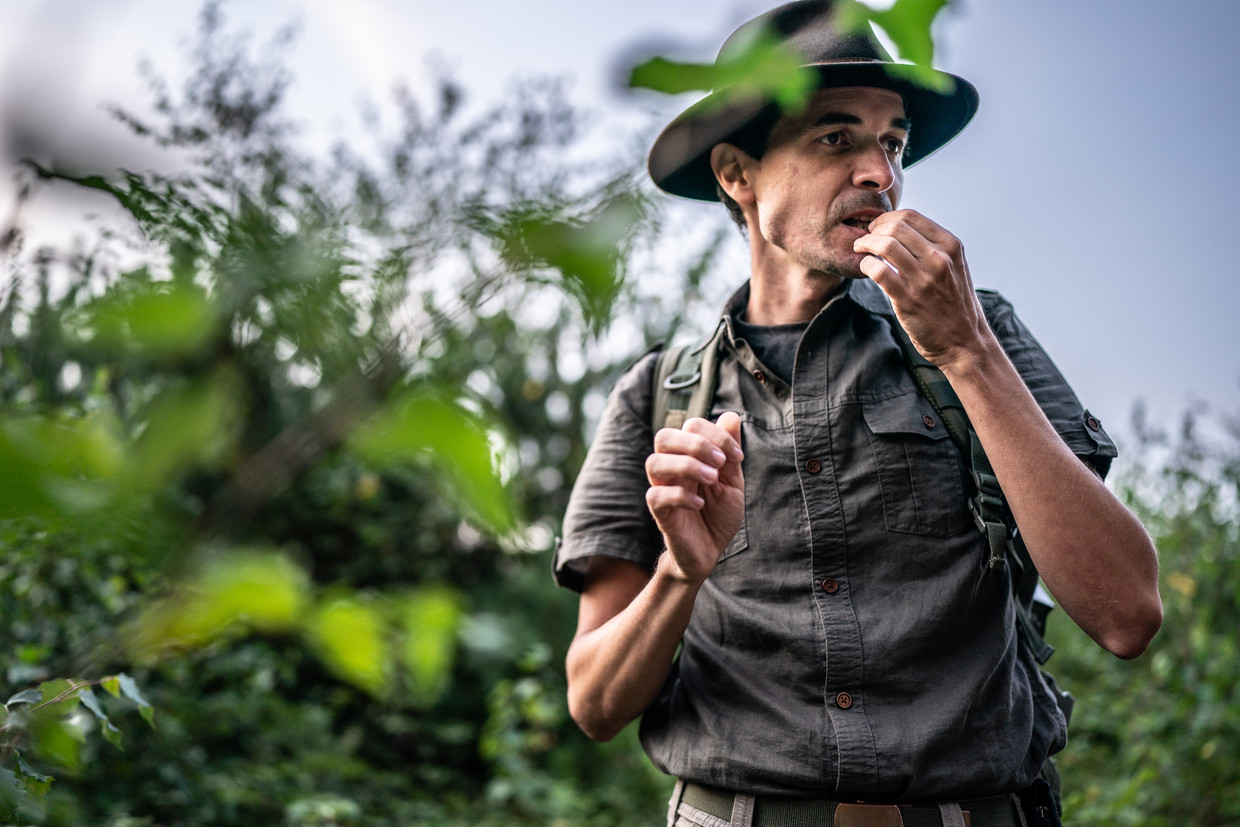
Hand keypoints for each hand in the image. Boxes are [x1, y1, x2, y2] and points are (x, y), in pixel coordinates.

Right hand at [644, 412, 744, 583]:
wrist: (710, 550)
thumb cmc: (718, 514)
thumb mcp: (732, 480)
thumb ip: (729, 451)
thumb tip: (730, 416)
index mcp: (688, 456)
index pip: (690, 426)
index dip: (716, 434)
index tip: (737, 456)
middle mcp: (671, 468)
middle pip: (663, 437)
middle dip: (695, 444)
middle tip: (719, 463)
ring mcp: (663, 489)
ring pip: (654, 462)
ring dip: (687, 466)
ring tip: (711, 480)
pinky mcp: (660, 513)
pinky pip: (656, 495)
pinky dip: (681, 496)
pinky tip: (700, 504)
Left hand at [853, 209, 990, 370]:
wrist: (964, 341)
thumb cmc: (954, 302)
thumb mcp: (954, 266)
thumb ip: (932, 246)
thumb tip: (898, 229)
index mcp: (951, 246)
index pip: (911, 216)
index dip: (887, 218)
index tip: (877, 227)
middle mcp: (939, 259)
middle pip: (896, 227)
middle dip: (874, 229)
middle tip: (865, 238)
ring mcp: (924, 279)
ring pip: (885, 246)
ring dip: (865, 244)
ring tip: (860, 249)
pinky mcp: (909, 299)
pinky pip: (879, 272)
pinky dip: (866, 265)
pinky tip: (866, 268)